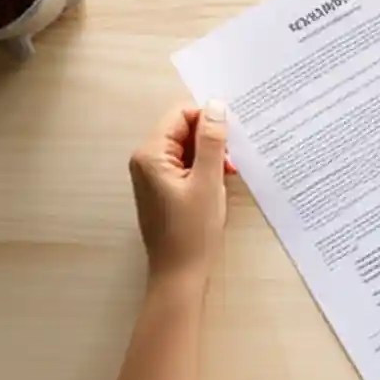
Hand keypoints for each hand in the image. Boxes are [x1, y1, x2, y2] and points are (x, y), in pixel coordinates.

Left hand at [128, 102, 231, 282]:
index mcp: (151, 154)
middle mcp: (145, 160)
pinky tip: (218, 184)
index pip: (180, 114)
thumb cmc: (193, 231)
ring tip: (229, 174)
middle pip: (181, 130)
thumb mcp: (209, 182)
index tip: (232, 138)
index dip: (208, 120)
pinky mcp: (161, 189)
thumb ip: (212, 141)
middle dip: (210, 139)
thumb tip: (216, 106)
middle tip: (234, 159)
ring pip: (185, 148)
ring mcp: (151, 175)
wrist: (179, 274)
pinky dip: (203, 169)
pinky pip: (183, 165)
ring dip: (209, 155)